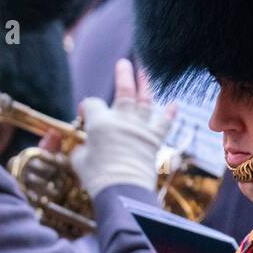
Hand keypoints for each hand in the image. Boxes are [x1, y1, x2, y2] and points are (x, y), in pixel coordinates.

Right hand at [70, 59, 173, 197]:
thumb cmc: (96, 176)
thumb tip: (86, 146)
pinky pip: (164, 123)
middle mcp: (121, 119)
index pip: (91, 104)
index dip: (85, 107)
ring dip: (146, 84)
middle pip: (123, 91)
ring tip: (145, 71)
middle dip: (123, 74)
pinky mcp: (154, 140)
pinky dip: (170, 113)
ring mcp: (140, 128)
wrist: (122, 189)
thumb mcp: (79, 159)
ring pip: (145, 100)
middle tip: (124, 63)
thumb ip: (83, 147)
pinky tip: (174, 104)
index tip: (83, 114)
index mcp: (99, 121)